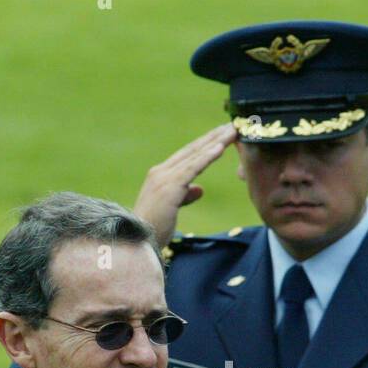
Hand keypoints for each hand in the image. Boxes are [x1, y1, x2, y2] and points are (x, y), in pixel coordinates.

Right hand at [133, 122, 237, 245]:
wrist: (136, 242)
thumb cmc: (152, 228)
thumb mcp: (171, 208)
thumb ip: (184, 196)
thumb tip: (199, 189)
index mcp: (160, 176)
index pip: (187, 155)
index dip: (204, 144)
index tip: (221, 134)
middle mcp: (160, 172)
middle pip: (192, 150)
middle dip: (213, 137)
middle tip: (232, 125)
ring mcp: (164, 178)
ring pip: (195, 155)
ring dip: (215, 142)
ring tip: (231, 131)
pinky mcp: (170, 187)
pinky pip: (192, 168)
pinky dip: (207, 156)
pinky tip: (220, 147)